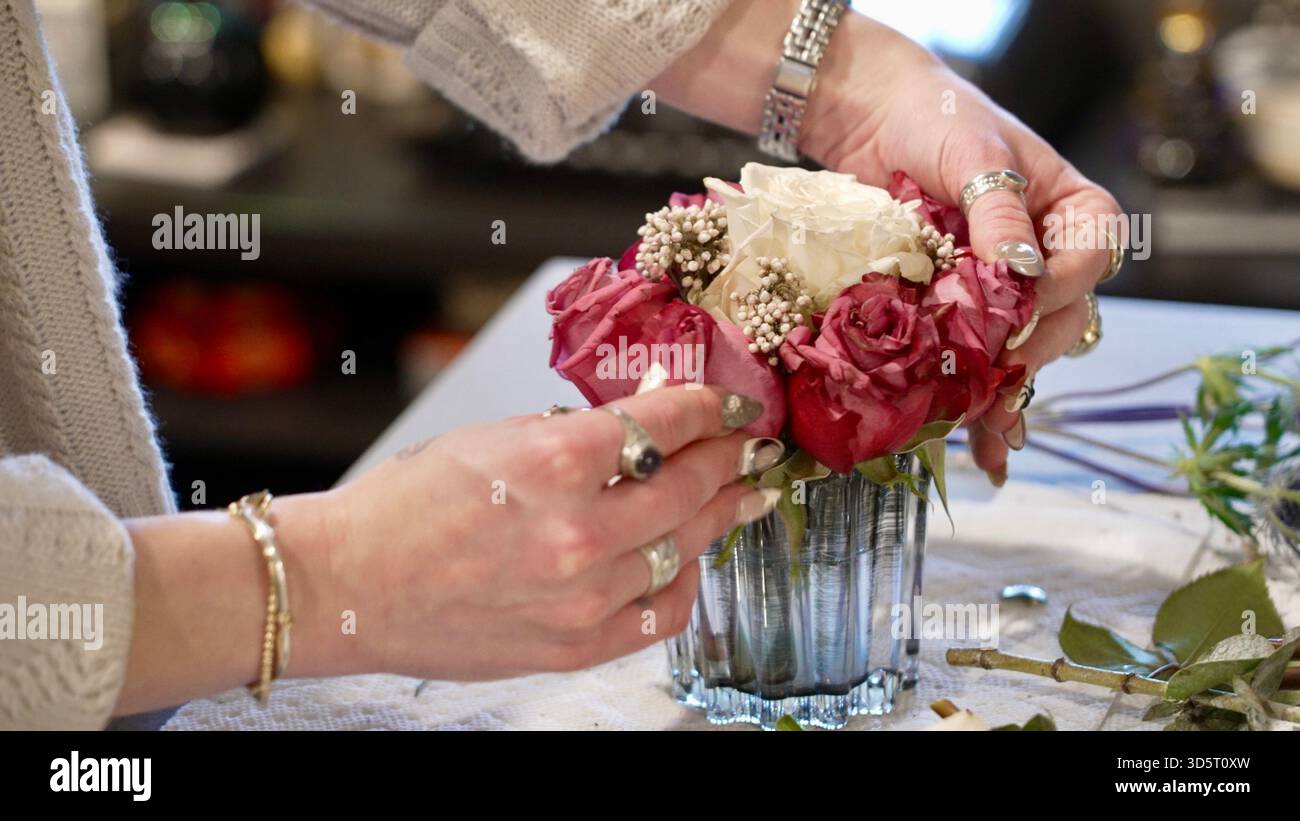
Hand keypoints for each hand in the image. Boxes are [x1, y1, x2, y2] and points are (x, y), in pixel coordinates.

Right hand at [323, 385, 780, 679]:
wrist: (348, 585)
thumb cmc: (404, 507)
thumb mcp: (493, 438)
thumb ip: (575, 431)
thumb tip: (643, 415)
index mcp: (553, 462)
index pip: (666, 423)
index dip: (711, 407)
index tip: (729, 404)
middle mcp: (577, 532)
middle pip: (689, 486)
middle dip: (730, 459)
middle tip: (751, 447)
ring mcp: (581, 596)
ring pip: (685, 548)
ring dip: (721, 516)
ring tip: (740, 498)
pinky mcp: (574, 645)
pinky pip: (660, 612)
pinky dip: (685, 581)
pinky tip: (691, 559)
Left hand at [800, 15, 1121, 482]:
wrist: (874, 122)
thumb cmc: (937, 119)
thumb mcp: (973, 154)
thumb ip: (998, 211)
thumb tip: (1023, 271)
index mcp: (1076, 213)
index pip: (1089, 264)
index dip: (1058, 292)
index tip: (1020, 307)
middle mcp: (1051, 258)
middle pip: (1060, 320)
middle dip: (1024, 353)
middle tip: (986, 378)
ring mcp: (1008, 292)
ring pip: (1023, 352)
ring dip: (1003, 393)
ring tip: (984, 432)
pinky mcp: (963, 314)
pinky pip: (982, 363)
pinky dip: (981, 403)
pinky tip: (984, 449)